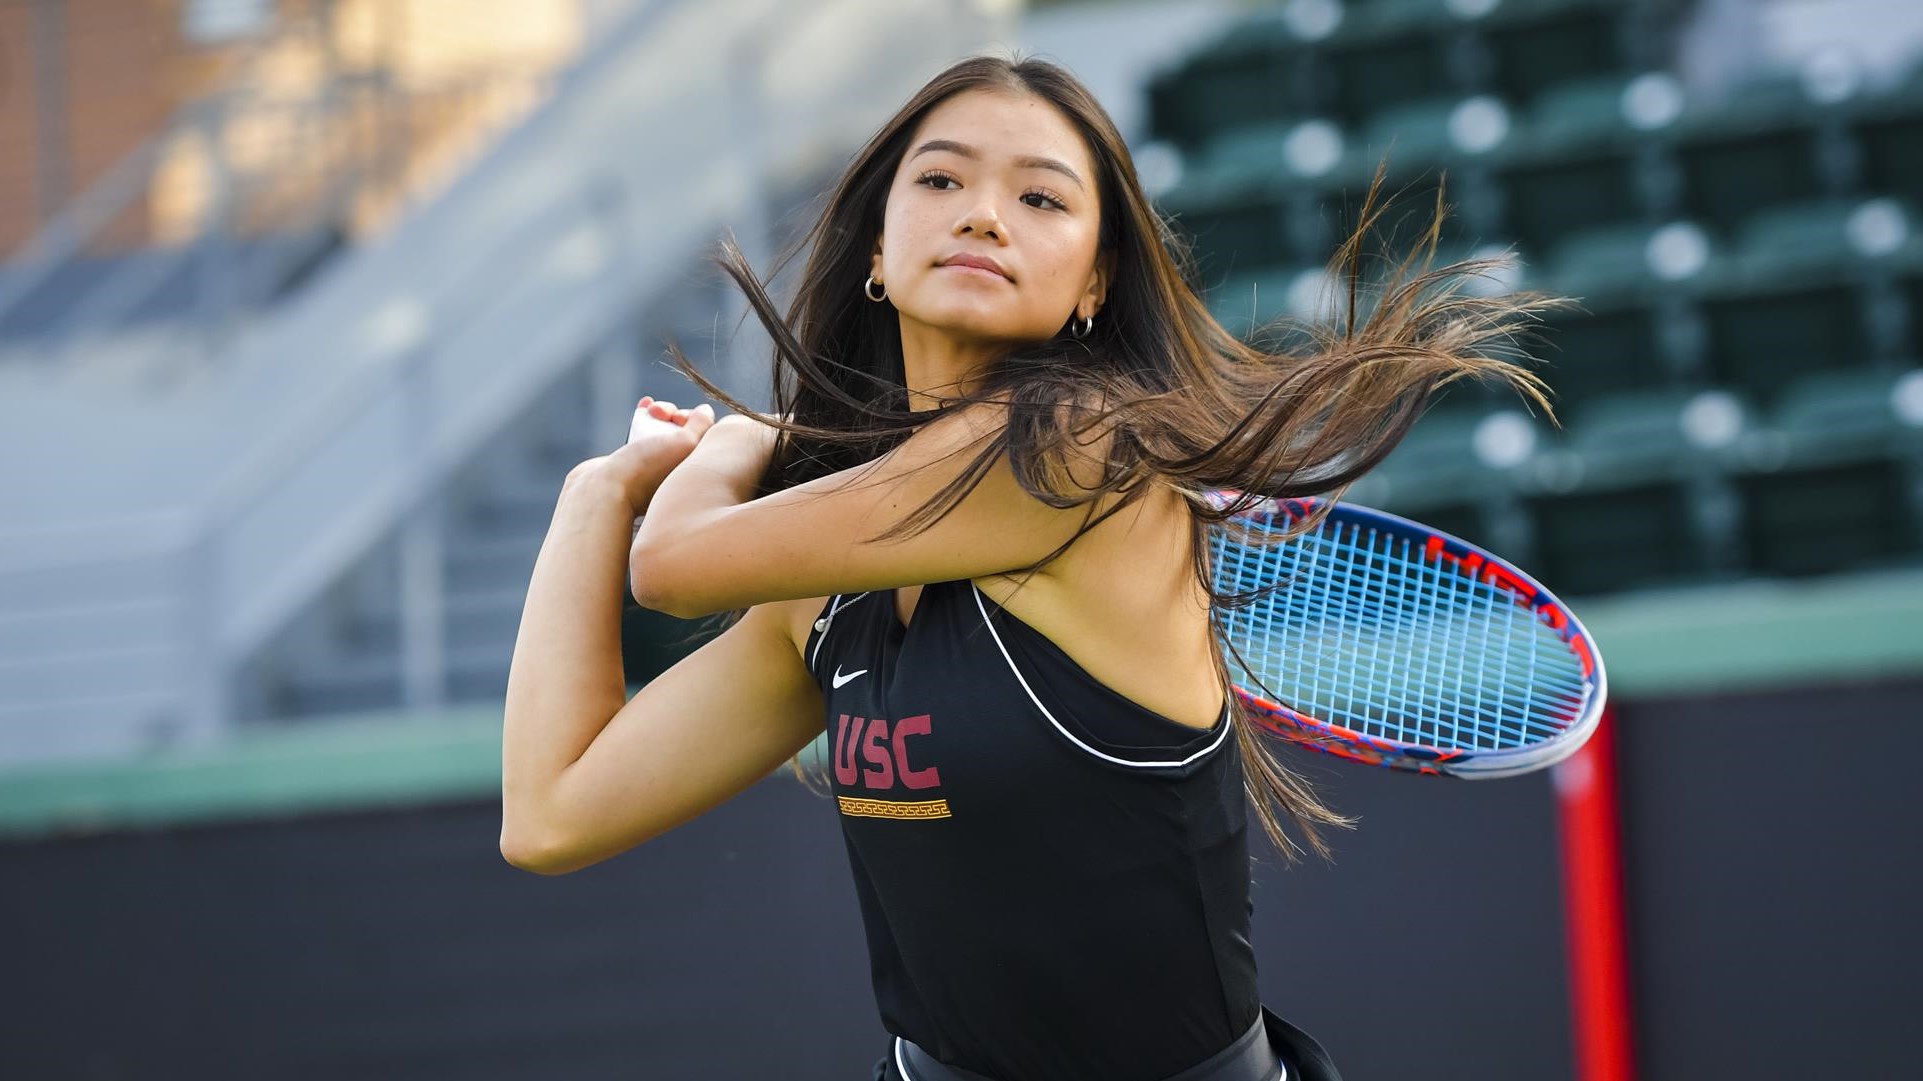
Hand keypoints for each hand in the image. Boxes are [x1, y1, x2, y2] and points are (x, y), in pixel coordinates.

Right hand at [573, 396, 716, 514]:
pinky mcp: (633, 464)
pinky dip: (646, 417)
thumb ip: (702, 424)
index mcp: (696, 477)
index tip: (679, 419)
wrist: (605, 489)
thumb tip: (706, 411)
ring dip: (661, 413)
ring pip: (664, 431)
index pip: (706, 440)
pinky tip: (645, 404)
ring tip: (651, 410)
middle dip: (675, 415)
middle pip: (685, 433)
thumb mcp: (685, 443)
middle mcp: (678, 474)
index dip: (695, 419)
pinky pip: (645, 434)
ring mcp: (655, 470)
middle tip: (662, 414)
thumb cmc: (648, 469)